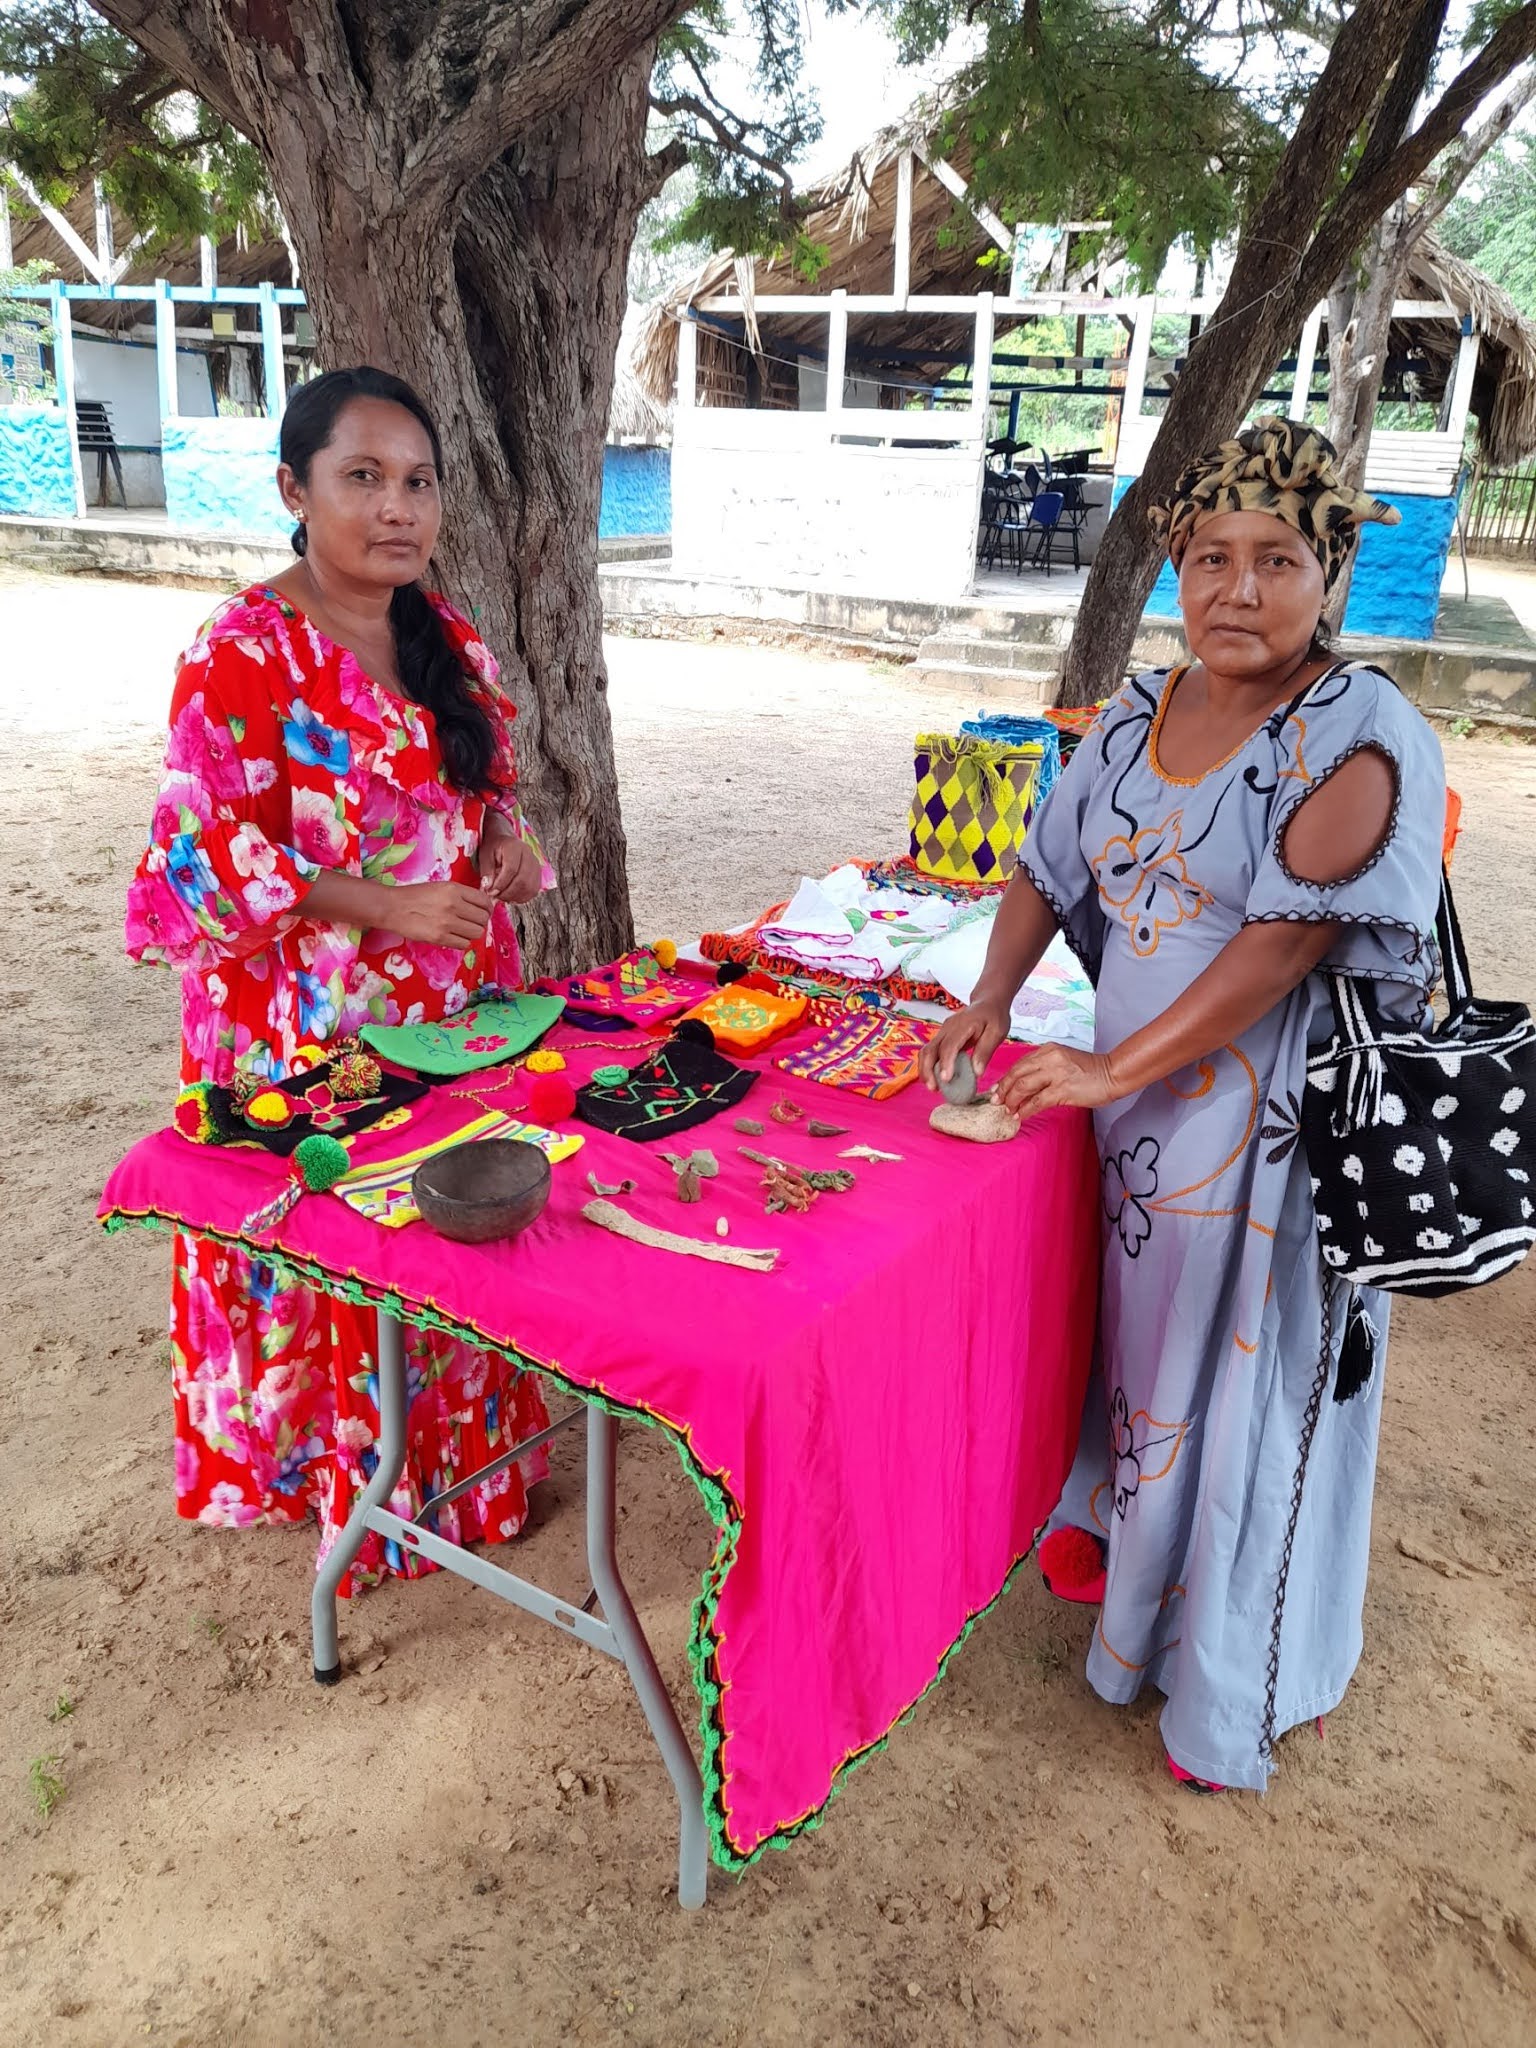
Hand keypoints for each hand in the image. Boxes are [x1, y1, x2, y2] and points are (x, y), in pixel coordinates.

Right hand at [385, 881, 493, 948]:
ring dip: (471, 933)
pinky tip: (453, 937)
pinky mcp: (440, 938)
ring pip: (476, 933)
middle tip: (470, 923)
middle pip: (483, 919)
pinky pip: (464, 944)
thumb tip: (480, 906)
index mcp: (454, 889)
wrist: (392, 907)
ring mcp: (447, 922)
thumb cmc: (415, 896)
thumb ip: (460, 895)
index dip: (487, 908)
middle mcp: (453, 905)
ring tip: (460, 930)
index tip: (482, 912)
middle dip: (480, 922)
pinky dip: (461, 942)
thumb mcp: (440, 887)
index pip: (484, 901)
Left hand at [478, 822, 543, 905]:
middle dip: (508, 893)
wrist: (504, 840)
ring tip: (502, 896)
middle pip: (523, 880)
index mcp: (514, 847)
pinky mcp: (538, 874)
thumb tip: (489, 888)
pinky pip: (533, 890)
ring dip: (515, 896)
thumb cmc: (494, 846)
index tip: (491, 891)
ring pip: (530, 888)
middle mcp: (529, 855)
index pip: (511, 869)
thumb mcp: (485, 855)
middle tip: (496, 895)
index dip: (501, 884)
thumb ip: (486, 871)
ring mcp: (536, 865)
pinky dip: (522, 897)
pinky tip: (512, 895)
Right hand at [920, 995, 1010, 1091]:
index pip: (949, 1045)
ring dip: (926, 1070)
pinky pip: (931, 1052)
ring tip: (933, 1087)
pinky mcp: (942, 1037)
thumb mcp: (997, 1032)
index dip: (946, 1063)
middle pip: (930, 1049)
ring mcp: (942, 1032)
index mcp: (963, 1025)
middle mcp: (948, 1028)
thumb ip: (985, 1051)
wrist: (987, 1003)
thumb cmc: (994, 1017)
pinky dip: (930, 1066)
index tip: (946, 1079)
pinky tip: (935, 1079)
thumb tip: (976, 1072)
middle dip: (928, 1070)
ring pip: (926, 1051)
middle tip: (934, 1088)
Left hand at [995, 1044, 1121, 1120]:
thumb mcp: (1064, 1060)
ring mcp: (1056, 1074)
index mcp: (1048, 1050)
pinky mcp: (1063, 1089)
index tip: (998, 1088)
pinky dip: (1025, 1109)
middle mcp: (1049, 1059)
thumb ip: (1045, 1068)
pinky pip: (1037, 1101)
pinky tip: (1020, 1116)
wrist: (1112, 1074)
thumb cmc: (1090, 1070)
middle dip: (1003, 1088)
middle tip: (996, 1100)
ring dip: (1012, 1100)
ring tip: (1007, 1109)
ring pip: (1023, 1086)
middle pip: (1017, 1073)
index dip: (1006, 1077)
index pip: (1020, 1064)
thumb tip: (1024, 1086)